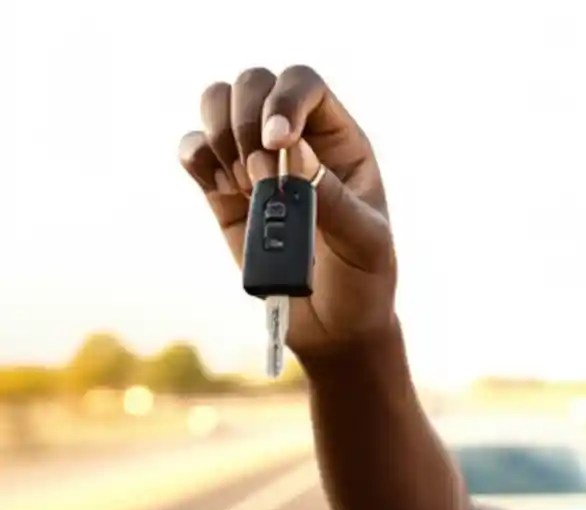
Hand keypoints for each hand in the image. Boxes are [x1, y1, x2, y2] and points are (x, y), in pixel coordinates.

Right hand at [178, 65, 396, 356]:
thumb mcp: (366, 242)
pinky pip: (194, 148)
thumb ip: (332, 197)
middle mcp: (296, 140)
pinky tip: (222, 190)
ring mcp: (256, 161)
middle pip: (254, 82)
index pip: (305, 85)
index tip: (277, 142)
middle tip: (258, 176)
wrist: (335, 326)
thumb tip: (290, 150)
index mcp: (340, 141)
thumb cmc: (363, 279)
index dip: (284, 100)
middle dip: (244, 120)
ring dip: (219, 135)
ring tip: (244, 186)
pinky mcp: (223, 191)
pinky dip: (196, 158)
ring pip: (217, 103)